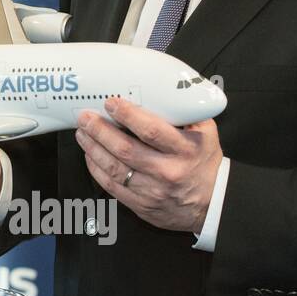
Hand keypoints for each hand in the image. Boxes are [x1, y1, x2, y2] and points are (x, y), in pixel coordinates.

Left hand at [75, 97, 222, 233]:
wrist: (213, 204)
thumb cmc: (205, 164)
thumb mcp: (206, 134)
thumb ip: (186, 113)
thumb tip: (161, 90)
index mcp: (185, 150)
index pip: (151, 131)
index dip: (127, 115)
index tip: (111, 103)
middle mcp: (168, 171)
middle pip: (125, 149)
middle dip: (100, 131)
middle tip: (85, 117)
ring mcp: (153, 191)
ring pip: (114, 168)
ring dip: (93, 148)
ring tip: (82, 133)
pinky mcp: (142, 205)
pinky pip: (112, 186)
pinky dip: (96, 169)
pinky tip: (90, 155)